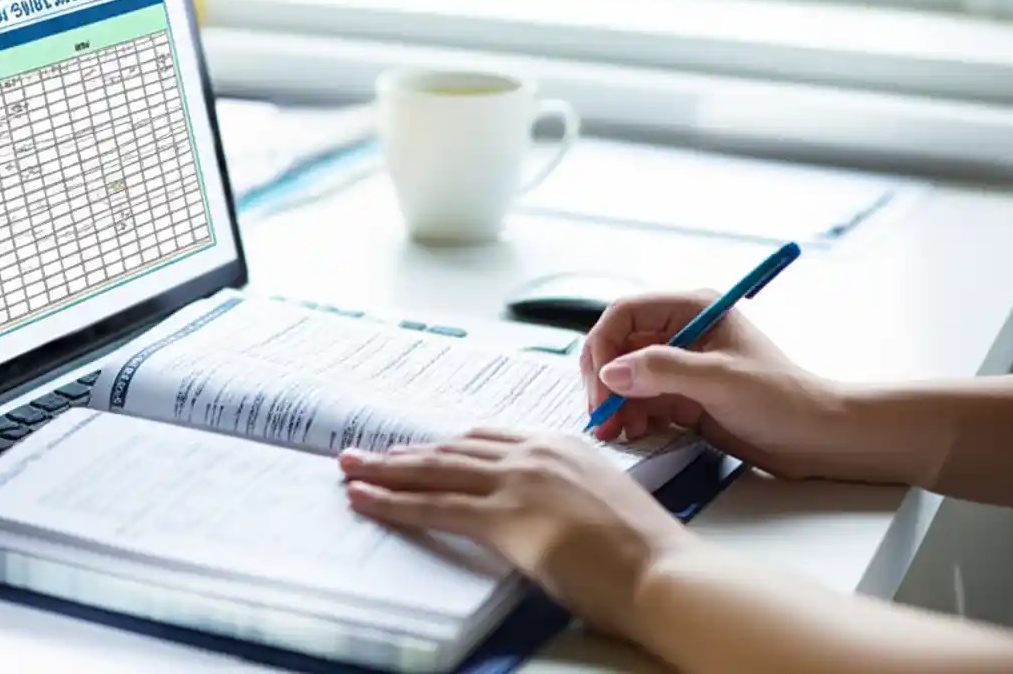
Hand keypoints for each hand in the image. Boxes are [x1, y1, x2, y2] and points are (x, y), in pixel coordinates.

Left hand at [338, 431, 695, 639]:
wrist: (663, 573)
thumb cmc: (644, 552)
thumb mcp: (604, 502)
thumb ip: (566, 494)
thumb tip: (544, 511)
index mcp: (563, 445)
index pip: (489, 438)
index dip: (447, 446)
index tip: (420, 450)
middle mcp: (536, 453)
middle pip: (453, 448)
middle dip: (404, 453)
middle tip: (365, 453)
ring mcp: (518, 482)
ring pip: (435, 471)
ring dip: (385, 472)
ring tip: (349, 470)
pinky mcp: (504, 517)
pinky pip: (433, 506)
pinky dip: (392, 503)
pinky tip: (365, 500)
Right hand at [579, 290, 857, 480]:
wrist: (817, 438)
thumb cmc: (783, 399)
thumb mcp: (720, 381)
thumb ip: (663, 371)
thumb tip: (612, 373)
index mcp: (693, 309)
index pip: (625, 314)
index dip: (605, 346)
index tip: (601, 384)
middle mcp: (682, 331)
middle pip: (619, 346)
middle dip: (604, 379)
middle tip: (600, 413)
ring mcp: (681, 364)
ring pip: (625, 376)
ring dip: (613, 401)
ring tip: (614, 429)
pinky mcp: (682, 395)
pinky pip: (640, 399)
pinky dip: (629, 415)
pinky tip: (633, 431)